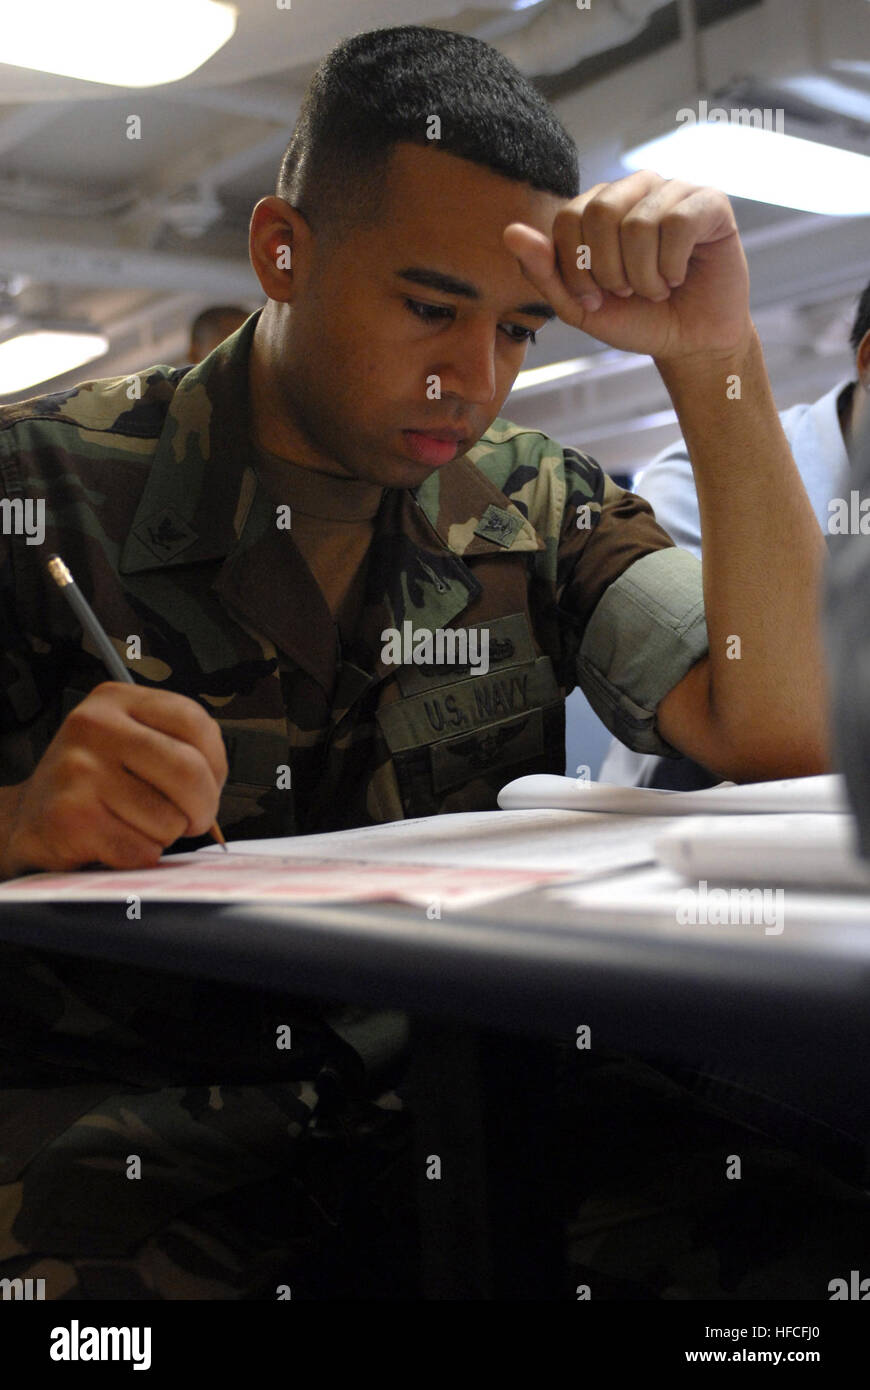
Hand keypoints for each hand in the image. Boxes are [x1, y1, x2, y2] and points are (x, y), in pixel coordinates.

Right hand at [0, 682, 227, 877]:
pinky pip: (142, 849)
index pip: (195, 721)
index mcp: (115, 700)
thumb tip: (218, 782)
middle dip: (203, 807)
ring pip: (169, 817)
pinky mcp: (72, 817)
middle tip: (193, 820)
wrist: (27, 818)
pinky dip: (140, 856)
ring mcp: (80, 770)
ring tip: (136, 825)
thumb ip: (175, 745)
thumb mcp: (127, 741)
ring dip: (164, 835)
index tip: (210, 783)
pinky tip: (116, 843)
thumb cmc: (91, 784)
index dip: (216, 762)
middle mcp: (94, 727)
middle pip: (189, 771)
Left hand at [503, 170, 751, 362]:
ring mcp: (673, 190)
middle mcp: (635, 188)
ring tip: (656, 288)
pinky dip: (672, 266)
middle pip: (600, 212)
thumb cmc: (636, 319)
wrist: (689, 342)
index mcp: (599, 206)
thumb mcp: (579, 307)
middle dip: (608, 270)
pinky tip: (679, 277)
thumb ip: (544, 271)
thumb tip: (510, 232)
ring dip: (644, 276)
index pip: (568, 218)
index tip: (594, 298)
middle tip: (627, 291)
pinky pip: (678, 224)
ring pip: (639, 223)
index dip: (576, 268)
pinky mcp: (710, 202)